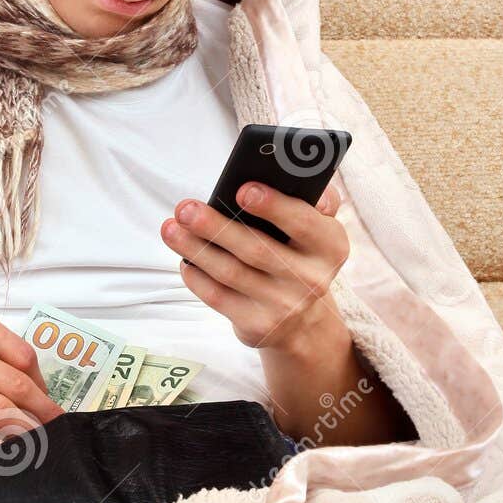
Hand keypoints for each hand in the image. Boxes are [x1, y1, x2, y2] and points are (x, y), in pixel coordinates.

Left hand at [159, 180, 349, 353]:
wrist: (302, 321)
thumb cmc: (299, 255)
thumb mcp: (317, 228)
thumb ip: (316, 197)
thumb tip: (299, 176)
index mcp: (331, 245)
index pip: (303, 222)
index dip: (274, 206)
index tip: (242, 189)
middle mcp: (313, 279)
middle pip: (257, 249)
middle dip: (216, 226)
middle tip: (185, 208)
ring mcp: (285, 307)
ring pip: (231, 273)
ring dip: (195, 248)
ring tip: (171, 227)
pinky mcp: (258, 326)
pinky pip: (219, 298)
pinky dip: (197, 276)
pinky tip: (183, 259)